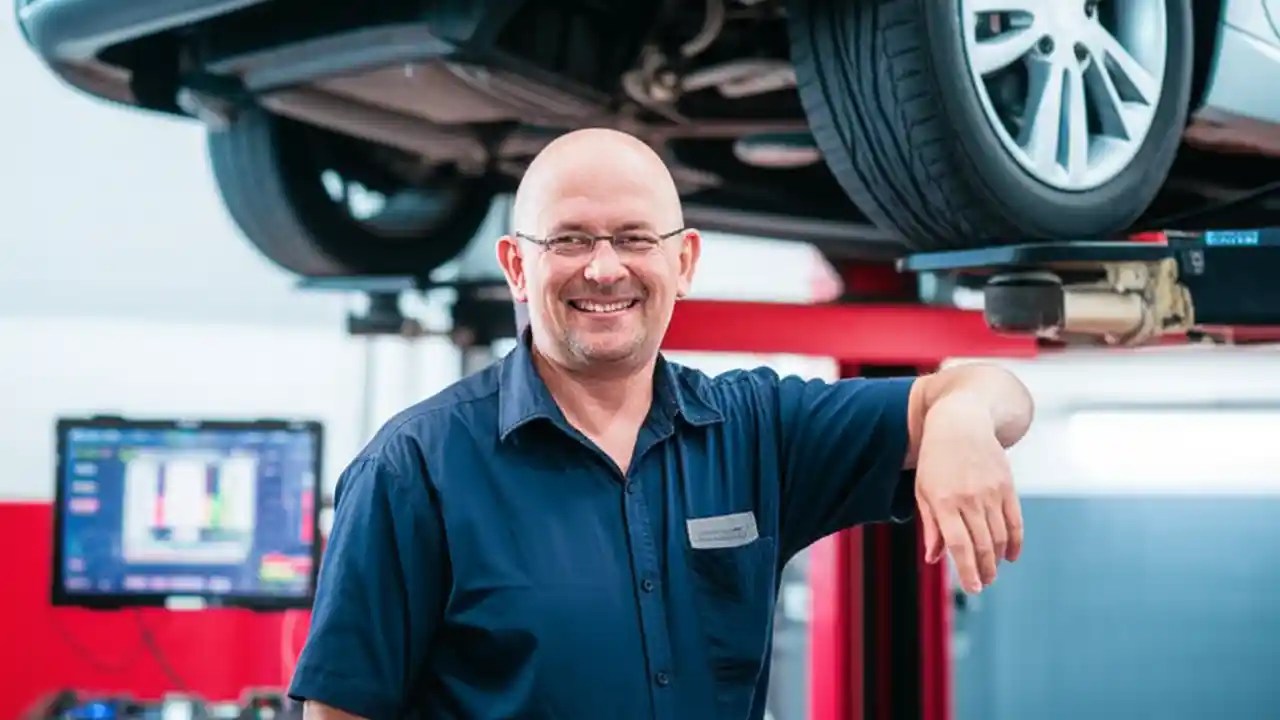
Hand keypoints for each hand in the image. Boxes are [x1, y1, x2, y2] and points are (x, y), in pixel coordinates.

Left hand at [913, 397, 1023, 593]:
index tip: (973, 588)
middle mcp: (969, 498)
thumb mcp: (923, 490)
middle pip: (982, 545)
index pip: (959, 545)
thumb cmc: (936, 459)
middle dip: (984, 570)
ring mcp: (991, 492)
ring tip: (992, 571)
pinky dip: (1015, 541)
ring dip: (997, 558)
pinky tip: (1011, 555)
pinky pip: (1015, 521)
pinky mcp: (1007, 486)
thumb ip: (931, 526)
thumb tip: (934, 558)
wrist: (960, 422)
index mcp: (944, 501)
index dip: (967, 570)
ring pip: (999, 536)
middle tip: (984, 583)